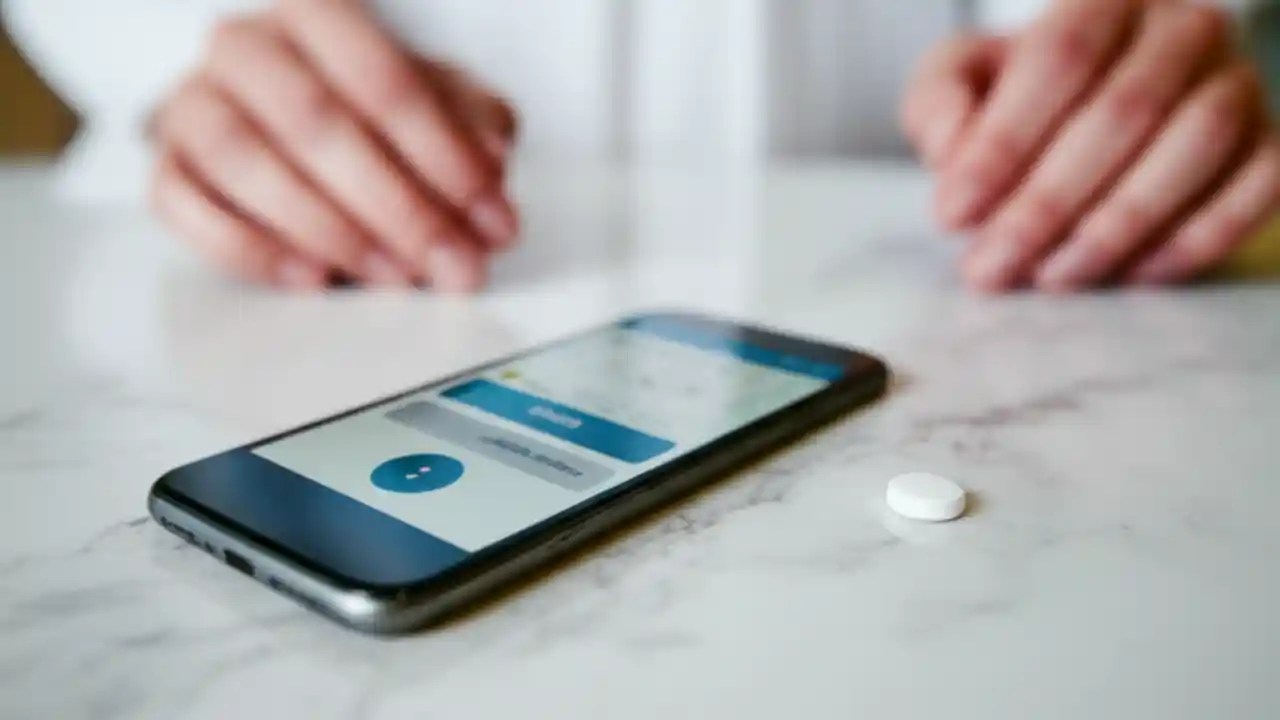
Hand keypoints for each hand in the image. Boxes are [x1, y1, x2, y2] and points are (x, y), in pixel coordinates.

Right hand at [150, 0, 519, 291]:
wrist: (284, 118)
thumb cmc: (367, 106)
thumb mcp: (438, 101)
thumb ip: (472, 123)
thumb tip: (493, 161)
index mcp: (315, 13)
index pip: (382, 79)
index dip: (442, 154)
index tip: (489, 215)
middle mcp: (245, 48)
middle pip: (315, 123)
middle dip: (396, 205)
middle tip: (450, 262)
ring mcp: (193, 106)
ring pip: (246, 162)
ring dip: (330, 230)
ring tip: (394, 275)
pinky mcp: (167, 170)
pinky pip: (188, 209)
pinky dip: (251, 251)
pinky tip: (312, 279)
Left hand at [903, 0, 1277, 291]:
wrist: (1085, 112)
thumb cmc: (1017, 98)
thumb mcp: (958, 85)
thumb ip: (940, 103)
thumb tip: (952, 151)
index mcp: (1102, 0)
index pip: (1060, 57)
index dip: (1003, 143)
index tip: (952, 214)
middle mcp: (1182, 29)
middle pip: (1123, 111)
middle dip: (1046, 204)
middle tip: (990, 267)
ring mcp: (1235, 83)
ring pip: (1193, 146)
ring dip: (1116, 225)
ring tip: (1050, 278)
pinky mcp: (1267, 143)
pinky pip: (1255, 188)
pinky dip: (1194, 240)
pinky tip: (1128, 278)